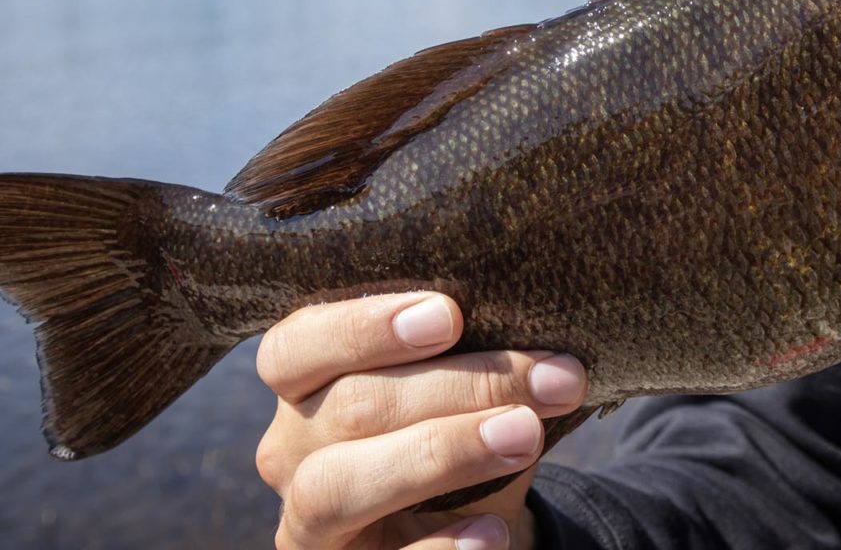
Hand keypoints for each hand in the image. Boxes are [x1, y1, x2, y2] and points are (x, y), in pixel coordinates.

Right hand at [255, 292, 588, 549]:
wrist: (470, 527)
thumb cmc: (460, 432)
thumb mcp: (458, 392)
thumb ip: (470, 358)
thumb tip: (536, 330)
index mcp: (304, 387)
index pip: (294, 348)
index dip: (362, 327)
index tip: (449, 315)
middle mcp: (290, 452)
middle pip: (348, 407)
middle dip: (458, 385)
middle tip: (550, 377)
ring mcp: (308, 526)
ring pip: (338, 484)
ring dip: (442, 453)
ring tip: (524, 435)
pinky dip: (441, 548)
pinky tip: (491, 532)